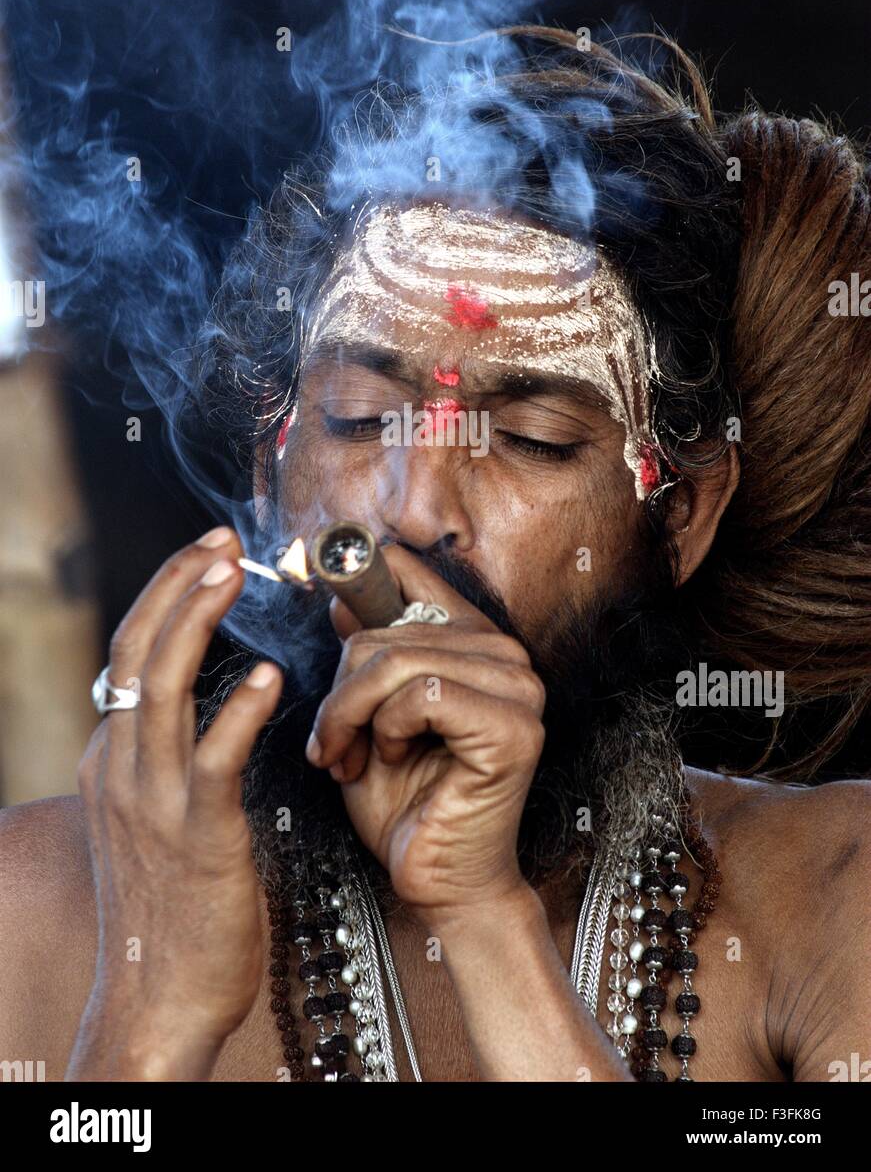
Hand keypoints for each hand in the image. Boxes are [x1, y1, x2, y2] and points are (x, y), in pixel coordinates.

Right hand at [70, 528, 282, 1078]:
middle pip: (136, 652)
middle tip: (218, 540)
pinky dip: (236, 709)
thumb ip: (164, 760)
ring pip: (161, 685)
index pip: (131, 655)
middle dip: (174, 584)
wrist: (158, 996)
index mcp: (113, 759)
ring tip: (229, 571)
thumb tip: (193, 710)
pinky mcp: (195, 832)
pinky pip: (211, 756)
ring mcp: (152, 799)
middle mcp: (122, 768)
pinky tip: (265, 676)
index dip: (165, 596)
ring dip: (195, 619)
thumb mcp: (150, 818)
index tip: (203, 556)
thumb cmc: (170, 907)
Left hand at [305, 546, 545, 925]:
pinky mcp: (513, 727)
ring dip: (350, 714)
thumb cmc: (406, 806)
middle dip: (338, 690)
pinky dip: (385, 730)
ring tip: (346, 757)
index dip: (355, 579)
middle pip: (386, 628)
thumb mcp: (366, 717)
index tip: (318, 594)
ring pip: (396, 659)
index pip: (408, 572)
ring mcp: (518, 689)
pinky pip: (418, 695)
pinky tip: (392, 761)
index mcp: (472, 641)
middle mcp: (504, 655)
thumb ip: (363, 656)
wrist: (440, 884)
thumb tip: (341, 596)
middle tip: (329, 743)